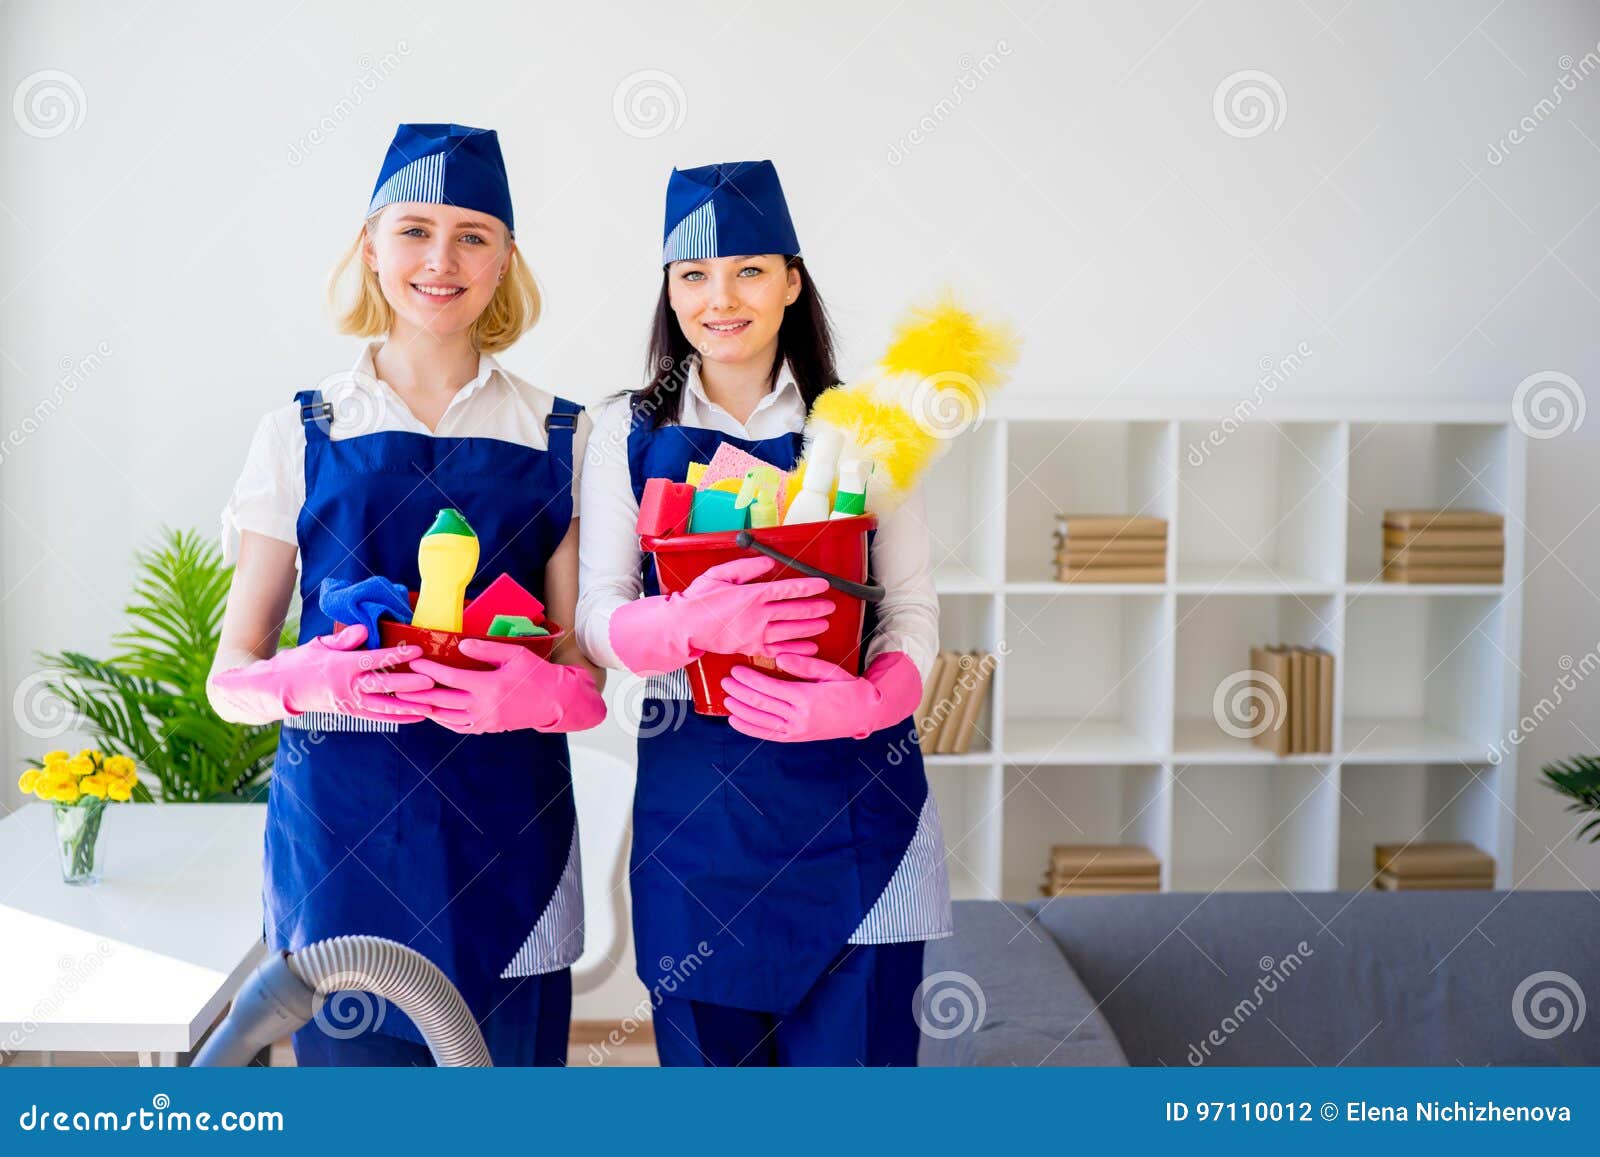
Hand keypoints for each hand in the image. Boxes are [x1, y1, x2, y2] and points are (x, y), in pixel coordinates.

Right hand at [208, 624, 433, 724]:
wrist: (280, 689)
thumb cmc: (301, 662)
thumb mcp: (319, 645)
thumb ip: (343, 639)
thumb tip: (362, 630)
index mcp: (341, 666)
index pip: (373, 659)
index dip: (397, 655)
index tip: (418, 650)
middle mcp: (347, 687)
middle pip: (383, 685)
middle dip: (409, 684)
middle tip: (433, 680)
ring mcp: (349, 703)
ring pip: (384, 706)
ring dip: (409, 706)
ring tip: (433, 704)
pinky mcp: (350, 713)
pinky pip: (378, 717)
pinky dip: (398, 717)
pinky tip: (417, 716)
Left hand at [393, 638, 606, 733]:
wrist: (555, 701)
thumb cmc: (536, 674)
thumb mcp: (515, 655)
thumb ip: (486, 650)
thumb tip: (460, 645)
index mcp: (489, 687)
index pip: (449, 678)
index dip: (428, 669)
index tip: (414, 661)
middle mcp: (483, 707)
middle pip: (441, 700)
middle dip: (418, 691)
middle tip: (399, 683)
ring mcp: (484, 721)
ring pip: (446, 717)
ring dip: (425, 708)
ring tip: (409, 699)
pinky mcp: (488, 728)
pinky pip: (458, 727)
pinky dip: (442, 720)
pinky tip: (433, 712)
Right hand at [608, 556, 835, 676]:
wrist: (684, 626)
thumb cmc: (699, 599)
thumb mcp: (720, 574)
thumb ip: (747, 568)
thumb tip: (769, 563)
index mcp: (752, 595)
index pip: (788, 589)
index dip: (809, 586)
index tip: (824, 584)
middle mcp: (757, 616)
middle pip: (794, 611)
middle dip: (816, 607)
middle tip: (830, 605)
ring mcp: (755, 634)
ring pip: (790, 631)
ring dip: (810, 627)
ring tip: (824, 623)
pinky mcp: (750, 648)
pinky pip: (779, 650)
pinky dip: (796, 650)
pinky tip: (810, 648)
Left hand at [720, 651, 922, 742]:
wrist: (864, 714)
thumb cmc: (848, 688)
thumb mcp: (829, 671)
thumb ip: (804, 664)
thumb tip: (779, 658)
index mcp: (807, 697)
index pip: (770, 688)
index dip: (750, 679)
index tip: (736, 669)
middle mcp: (799, 716)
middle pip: (761, 704)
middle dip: (740, 692)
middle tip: (725, 681)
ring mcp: (797, 730)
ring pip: (761, 720)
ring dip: (740, 709)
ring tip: (726, 698)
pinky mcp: (796, 738)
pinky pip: (768, 734)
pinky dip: (749, 728)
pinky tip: (735, 720)